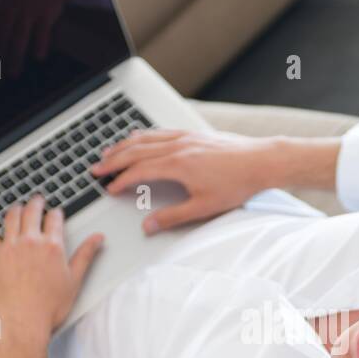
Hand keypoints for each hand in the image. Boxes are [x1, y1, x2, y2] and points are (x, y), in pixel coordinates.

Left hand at [0, 195, 102, 345]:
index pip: (55, 219)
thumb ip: (86, 255)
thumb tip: (98, 238)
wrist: (22, 324)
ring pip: (11, 217)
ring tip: (17, 208)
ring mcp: (9, 247)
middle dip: (36, 203)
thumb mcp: (75, 281)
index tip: (56, 212)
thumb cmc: (49, 308)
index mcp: (52, 246)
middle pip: (32, 211)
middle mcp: (30, 242)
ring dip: (15, 209)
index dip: (56, 213)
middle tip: (37, 200)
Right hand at [90, 130, 281, 233]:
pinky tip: (138, 137)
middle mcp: (178, 147)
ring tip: (109, 152)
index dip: (121, 181)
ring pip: (146, 139)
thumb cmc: (238, 184)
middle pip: (136, 151)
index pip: (139, 172)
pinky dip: (144, 135)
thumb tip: (149, 226)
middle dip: (113, 161)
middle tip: (96, 169)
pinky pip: (161, 132)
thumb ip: (173, 217)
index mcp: (178, 165)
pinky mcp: (194, 134)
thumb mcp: (204, 207)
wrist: (262, 161)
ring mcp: (186, 138)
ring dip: (124, 145)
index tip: (108, 188)